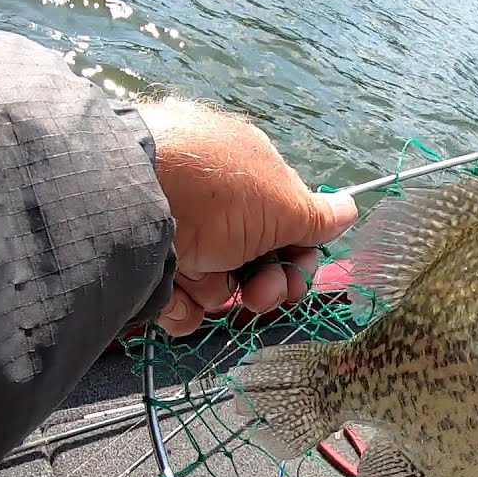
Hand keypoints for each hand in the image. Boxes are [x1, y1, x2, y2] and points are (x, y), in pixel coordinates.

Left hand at [138, 100, 357, 336]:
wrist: (126, 200)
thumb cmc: (214, 191)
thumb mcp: (282, 201)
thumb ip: (318, 216)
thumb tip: (351, 209)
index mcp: (247, 171)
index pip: (286, 220)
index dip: (299, 252)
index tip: (299, 270)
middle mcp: (213, 201)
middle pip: (255, 259)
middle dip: (266, 282)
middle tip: (262, 291)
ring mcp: (178, 232)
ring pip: (218, 284)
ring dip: (219, 290)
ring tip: (205, 278)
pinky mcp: (147, 265)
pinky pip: (178, 300)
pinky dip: (181, 305)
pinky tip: (176, 294)